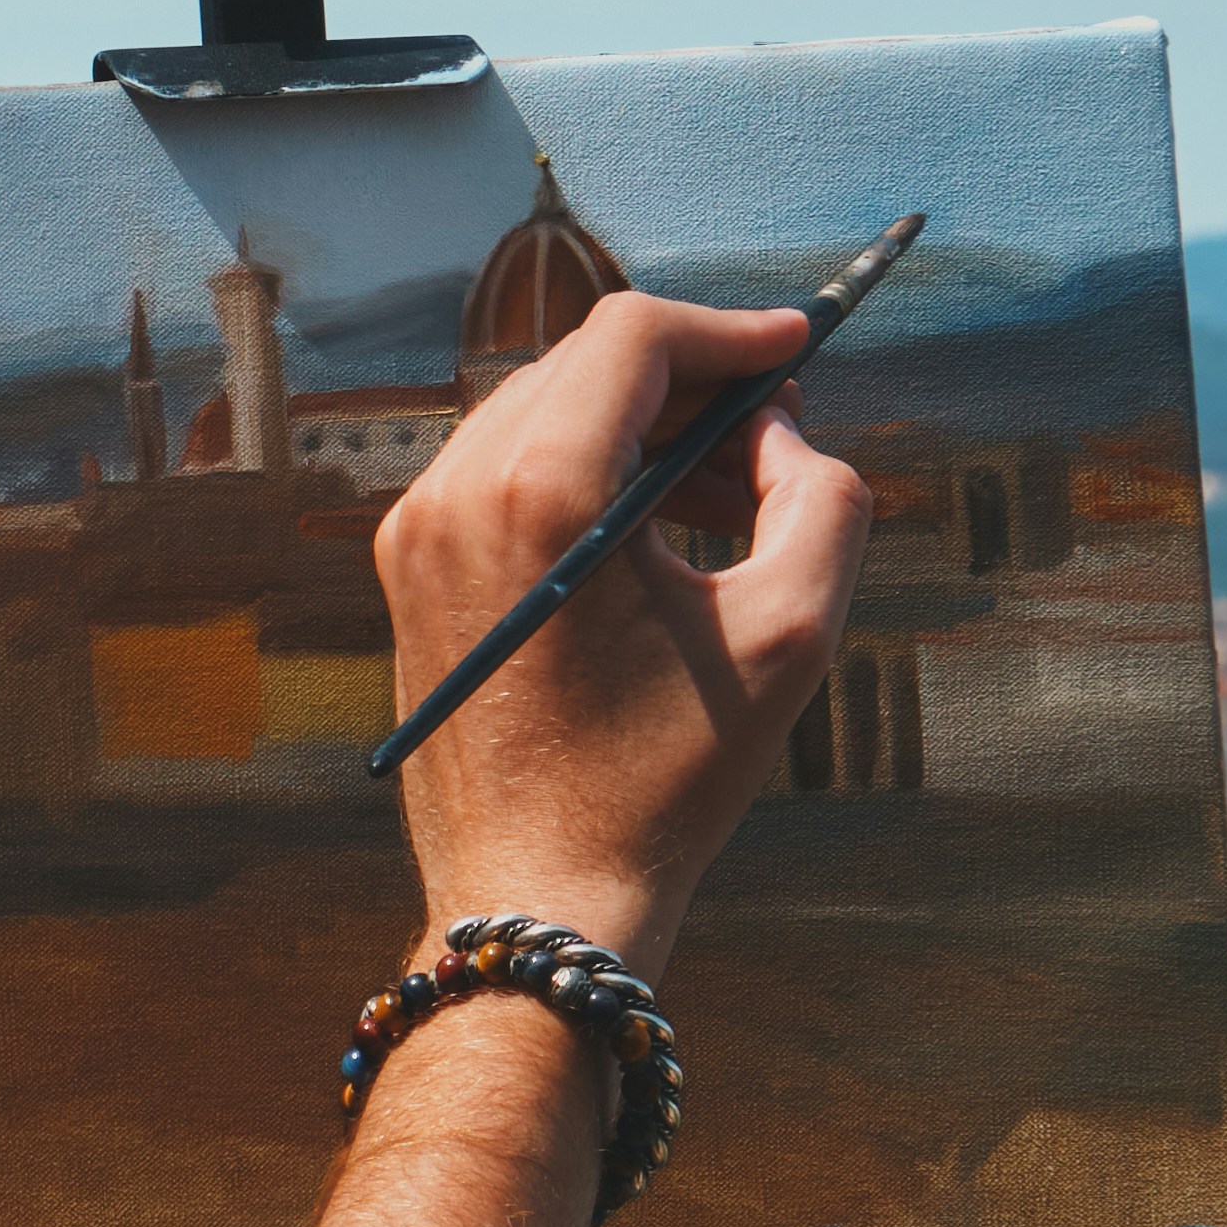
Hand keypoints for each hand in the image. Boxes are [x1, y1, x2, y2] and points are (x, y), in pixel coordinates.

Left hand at [374, 294, 871, 981]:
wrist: (537, 895)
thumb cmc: (663, 781)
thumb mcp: (790, 631)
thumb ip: (821, 496)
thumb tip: (781, 430)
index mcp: (539, 492)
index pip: (632, 336)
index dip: (728, 331)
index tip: (795, 353)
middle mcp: (456, 495)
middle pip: (582, 367)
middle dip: (688, 381)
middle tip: (772, 433)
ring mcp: (417, 534)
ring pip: (540, 416)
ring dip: (638, 431)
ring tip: (725, 500)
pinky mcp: (406, 575)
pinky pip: (501, 477)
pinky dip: (582, 478)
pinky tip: (654, 540)